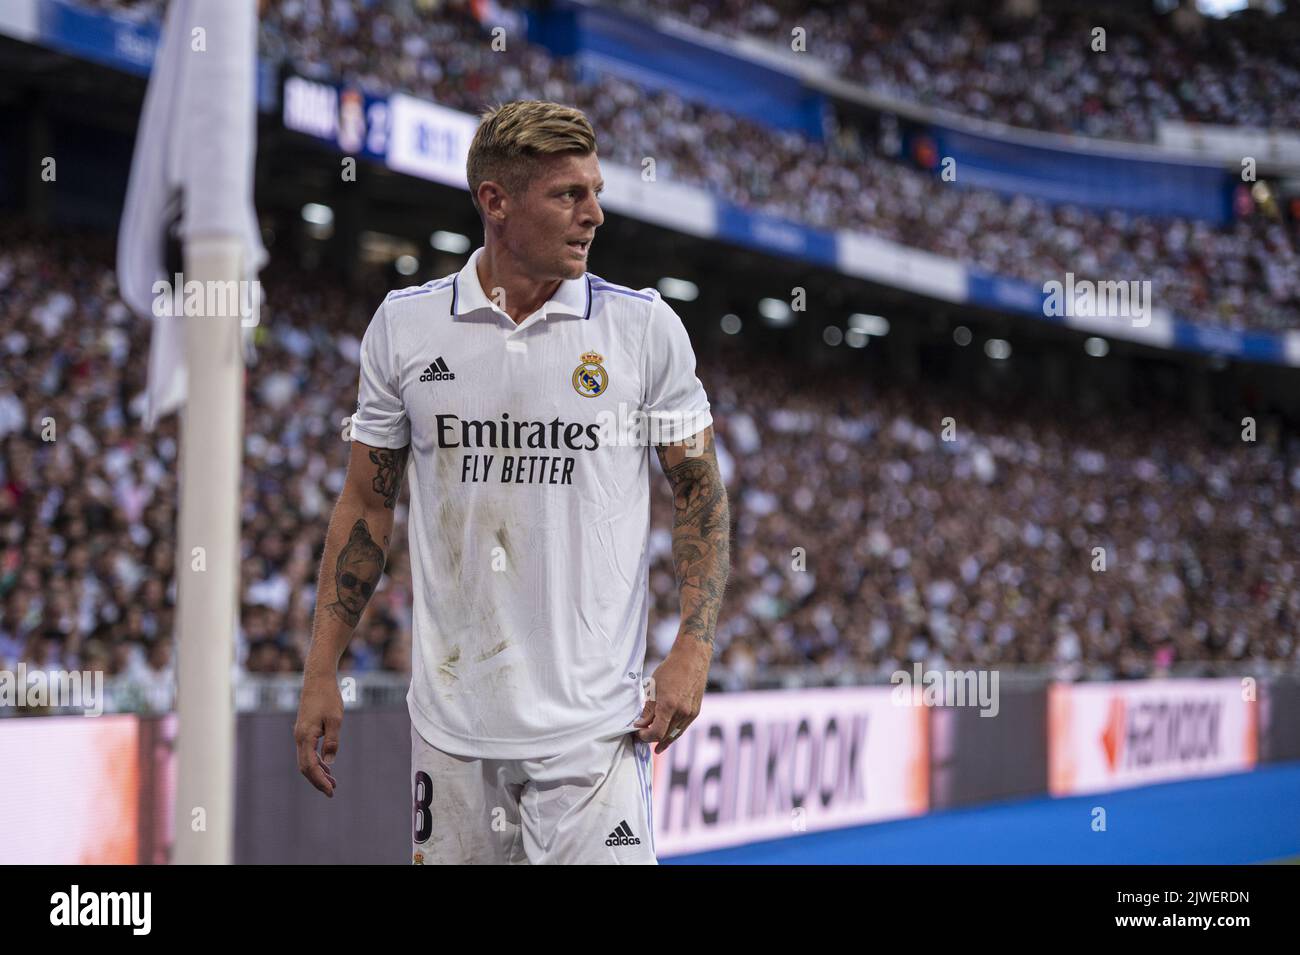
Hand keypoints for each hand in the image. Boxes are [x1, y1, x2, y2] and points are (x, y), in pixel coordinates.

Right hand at [294, 671, 342, 796]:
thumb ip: (332, 741)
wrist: (318, 679)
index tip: (331, 791)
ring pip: (306, 759)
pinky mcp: (305, 729)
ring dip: (318, 771)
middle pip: (305, 767)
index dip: (320, 780)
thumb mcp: (335, 719)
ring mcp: (300, 733)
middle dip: (318, 780)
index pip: (310, 766)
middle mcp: (299, 737)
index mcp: (305, 736)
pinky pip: (308, 751)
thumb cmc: (328, 697)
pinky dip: (317, 761)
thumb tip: (330, 762)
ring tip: (332, 782)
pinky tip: (327, 765)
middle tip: (332, 791)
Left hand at [633, 644, 709, 753]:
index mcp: (668, 705)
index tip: (638, 732)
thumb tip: (641, 725)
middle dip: (652, 738)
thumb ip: (648, 710)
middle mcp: (681, 712)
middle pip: (665, 736)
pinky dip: (673, 733)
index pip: (656, 733)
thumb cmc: (670, 670)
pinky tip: (666, 737)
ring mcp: (690, 713)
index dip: (645, 736)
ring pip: (674, 734)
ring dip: (663, 738)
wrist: (692, 659)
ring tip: (652, 741)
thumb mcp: (653, 688)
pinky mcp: (695, 712)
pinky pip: (682, 728)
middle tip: (642, 735)